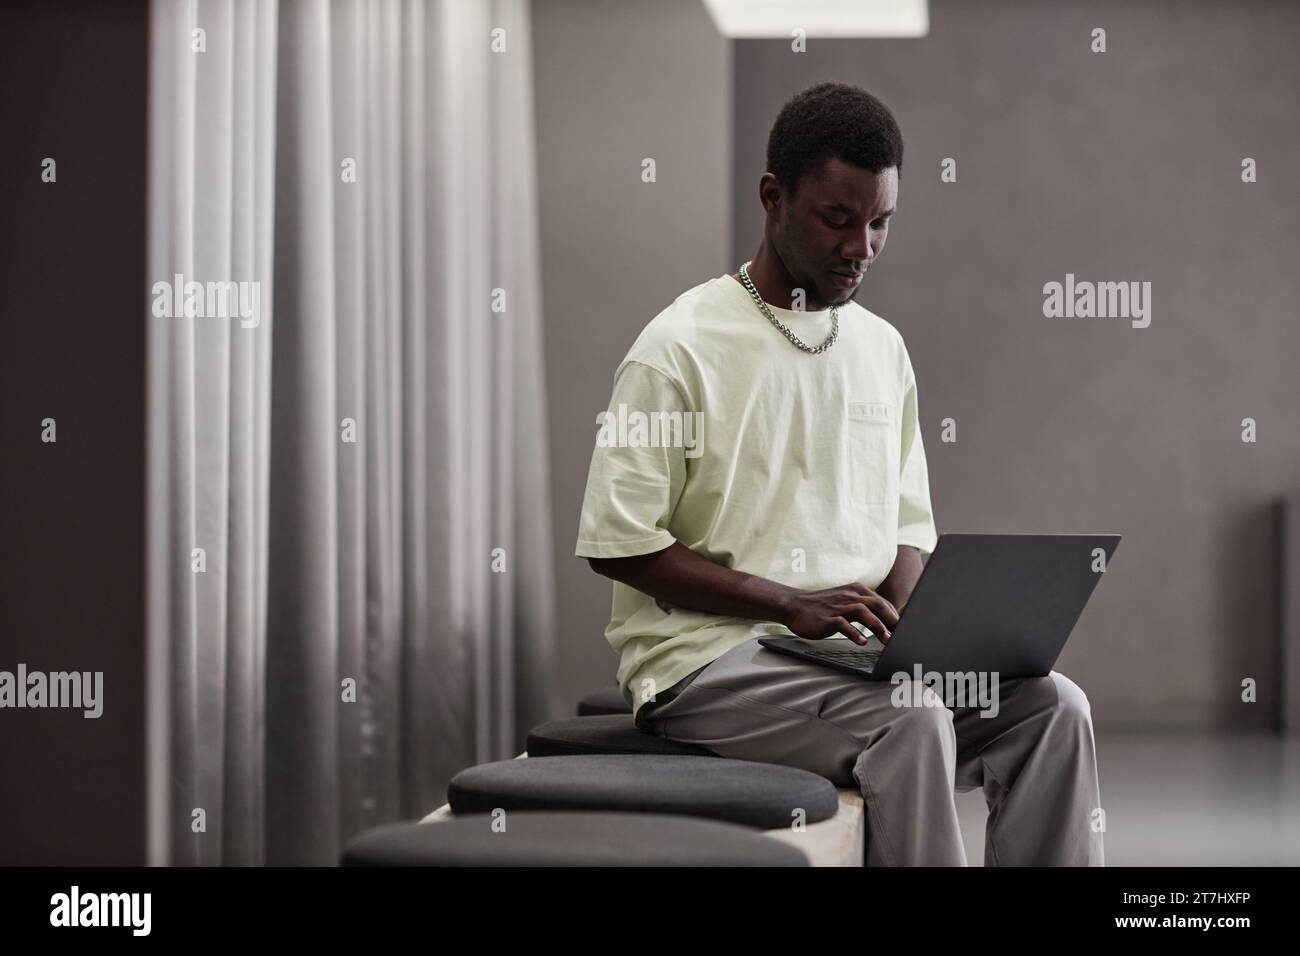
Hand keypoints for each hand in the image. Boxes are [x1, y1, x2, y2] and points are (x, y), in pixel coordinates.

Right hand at [779, 582, 899, 644]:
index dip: (894, 615)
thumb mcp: (845, 601)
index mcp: (855, 590)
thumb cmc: (822, 606)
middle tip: (901, 633)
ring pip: (863, 612)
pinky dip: (854, 633)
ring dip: (877, 626)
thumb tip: (885, 622)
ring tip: (886, 640)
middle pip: (876, 604)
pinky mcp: (827, 618)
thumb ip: (863, 608)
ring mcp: (837, 606)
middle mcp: (848, 596)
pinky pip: (843, 624)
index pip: (881, 601)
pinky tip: (862, 642)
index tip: (904, 629)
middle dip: (891, 619)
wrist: (794, 605)